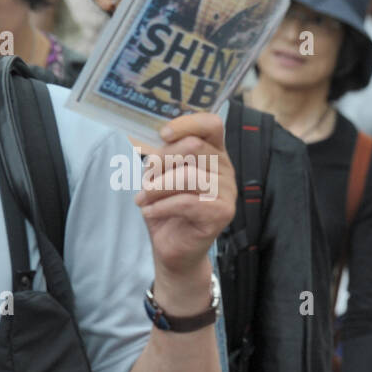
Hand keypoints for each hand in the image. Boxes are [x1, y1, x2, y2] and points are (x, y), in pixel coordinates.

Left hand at [135, 113, 237, 295]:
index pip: (211, 124)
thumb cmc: (168, 208)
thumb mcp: (161, 175)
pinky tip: (149, 212)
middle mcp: (226, 169)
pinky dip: (161, 206)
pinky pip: (187, 202)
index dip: (187, 123)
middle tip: (147, 178)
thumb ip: (163, 155)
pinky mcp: (222, 213)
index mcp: (214, 153)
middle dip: (162, 161)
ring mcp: (228, 192)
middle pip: (194, 147)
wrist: (174, 248)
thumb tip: (149, 139)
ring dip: (157, 187)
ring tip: (143, 198)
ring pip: (188, 176)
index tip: (163, 134)